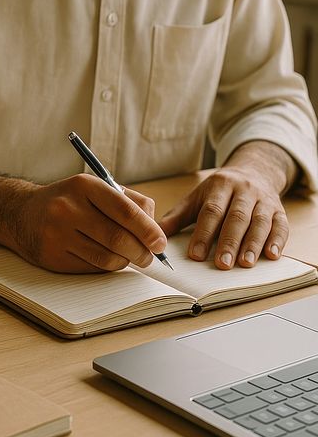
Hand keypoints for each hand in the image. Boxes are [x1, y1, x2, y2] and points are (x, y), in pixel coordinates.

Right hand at [8, 174, 165, 272]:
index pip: (125, 210)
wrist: (21, 213)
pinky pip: (92, 269)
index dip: (148, 230)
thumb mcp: (94, 189)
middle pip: (118, 238)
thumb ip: (129, 202)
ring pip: (107, 258)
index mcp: (83, 186)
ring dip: (125, 262)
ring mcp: (57, 234)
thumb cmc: (68, 201)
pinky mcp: (52, 257)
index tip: (160, 243)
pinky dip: (106, 267)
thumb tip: (156, 229)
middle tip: (150, 257)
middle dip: (142, 252)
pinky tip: (105, 258)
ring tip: (129, 257)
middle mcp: (67, 208)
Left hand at [158, 149, 292, 268]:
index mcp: (219, 186)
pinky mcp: (280, 210)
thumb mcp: (196, 198)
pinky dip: (278, 241)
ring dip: (253, 244)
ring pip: (259, 222)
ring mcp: (264, 200)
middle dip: (228, 242)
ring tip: (245, 264)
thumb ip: (177, 217)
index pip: (211, 211)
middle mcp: (244, 191)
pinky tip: (272, 255)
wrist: (253, 172)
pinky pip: (281, 225)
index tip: (196, 255)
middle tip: (222, 265)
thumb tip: (154, 235)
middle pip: (236, 218)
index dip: (203, 233)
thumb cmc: (219, 192)